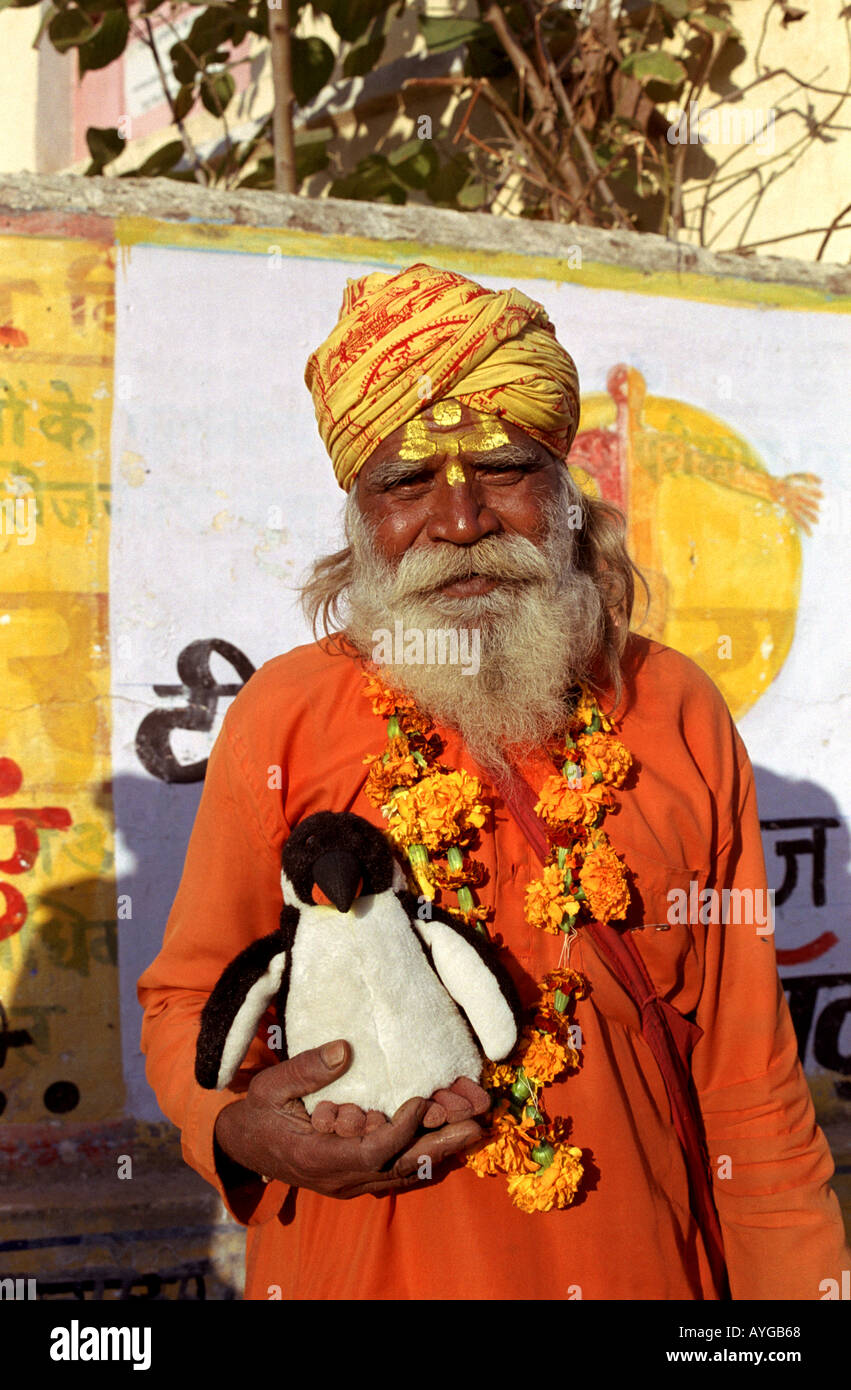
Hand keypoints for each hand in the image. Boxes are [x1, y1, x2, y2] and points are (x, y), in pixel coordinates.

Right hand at [213, 1040, 486, 1198]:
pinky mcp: (355, 1180)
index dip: (402, 1128)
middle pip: (400, 1167)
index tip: (423, 1099)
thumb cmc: (258, 1113)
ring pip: (403, 1174)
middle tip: (477, 1125)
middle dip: (440, 1146)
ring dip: (440, 1153)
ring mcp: (349, 1184)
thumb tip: (345, 1049)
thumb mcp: (271, 1086)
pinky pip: (396, 1175)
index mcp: (319, 1157)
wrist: (243, 1149)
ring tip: (474, 1131)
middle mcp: (340, 1178)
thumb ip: (307, 1070)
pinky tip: (448, 1143)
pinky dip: (424, 1159)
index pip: (373, 1150)